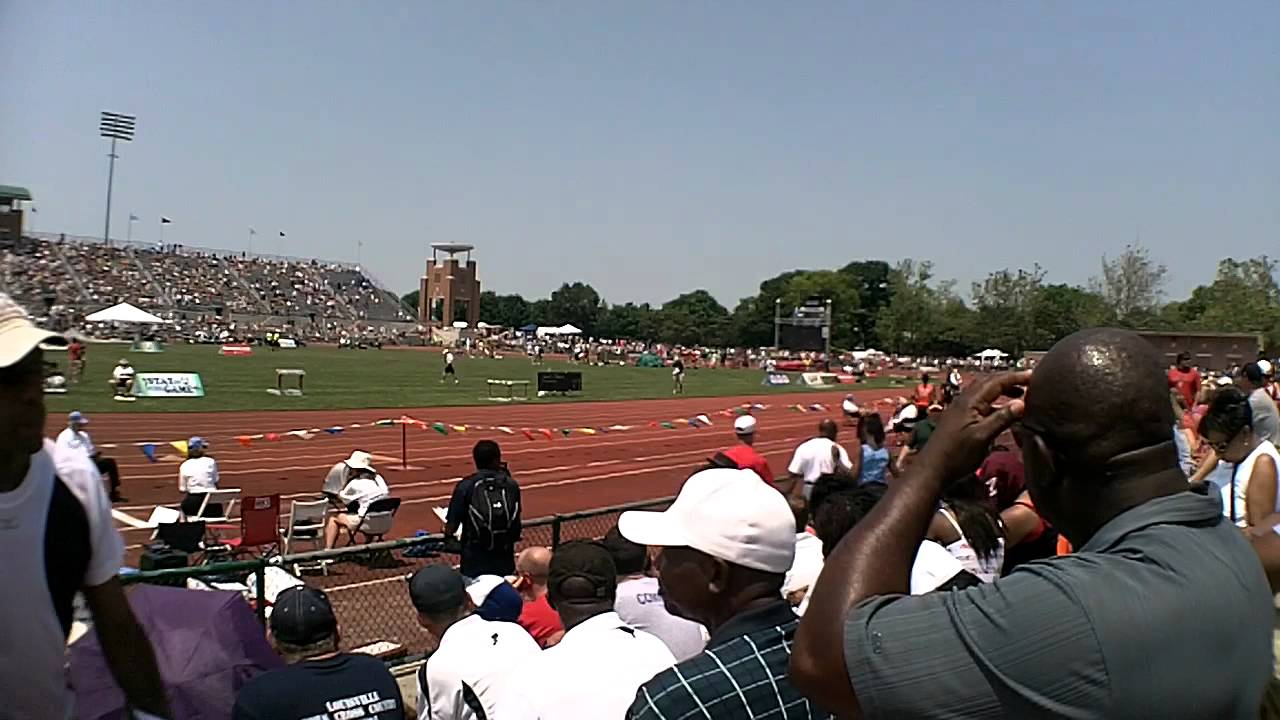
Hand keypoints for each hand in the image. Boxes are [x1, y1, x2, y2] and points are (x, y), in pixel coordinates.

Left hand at [916, 370, 1030, 480]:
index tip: (1032, 376)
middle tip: (1028, 382)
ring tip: (1020, 396)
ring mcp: (961, 410)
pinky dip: (995, 404)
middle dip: (1009, 380)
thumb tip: (1021, 403)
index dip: (1015, 377)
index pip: (995, 382)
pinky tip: (1004, 413)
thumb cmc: (956, 455)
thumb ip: (1001, 419)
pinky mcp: (960, 419)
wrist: (933, 469)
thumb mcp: (982, 437)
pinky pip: (981, 404)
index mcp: (969, 402)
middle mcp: (964, 401)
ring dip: (1003, 391)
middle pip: (989, 383)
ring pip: (985, 393)